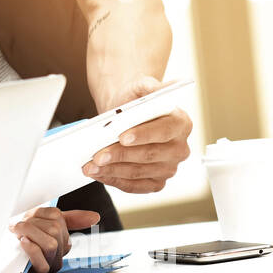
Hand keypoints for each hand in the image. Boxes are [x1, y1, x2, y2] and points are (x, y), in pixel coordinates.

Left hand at [10, 206, 101, 272]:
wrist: (3, 254)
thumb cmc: (25, 237)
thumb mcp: (44, 223)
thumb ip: (70, 219)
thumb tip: (96, 217)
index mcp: (62, 239)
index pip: (58, 218)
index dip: (40, 213)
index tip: (28, 216)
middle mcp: (59, 253)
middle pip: (55, 231)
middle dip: (33, 223)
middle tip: (19, 225)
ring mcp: (50, 264)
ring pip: (50, 244)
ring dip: (29, 233)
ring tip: (16, 232)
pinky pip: (41, 261)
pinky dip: (31, 248)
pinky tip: (22, 242)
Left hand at [86, 76, 192, 192]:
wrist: (124, 114)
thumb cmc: (134, 101)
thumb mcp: (141, 86)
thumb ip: (153, 86)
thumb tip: (166, 87)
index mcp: (181, 123)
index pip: (164, 131)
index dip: (143, 135)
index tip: (122, 137)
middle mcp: (179, 148)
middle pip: (149, 155)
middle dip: (120, 155)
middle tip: (97, 155)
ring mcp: (169, 168)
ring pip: (139, 172)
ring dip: (113, 170)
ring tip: (91, 165)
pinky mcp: (156, 182)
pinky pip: (135, 186)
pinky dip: (114, 180)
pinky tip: (99, 174)